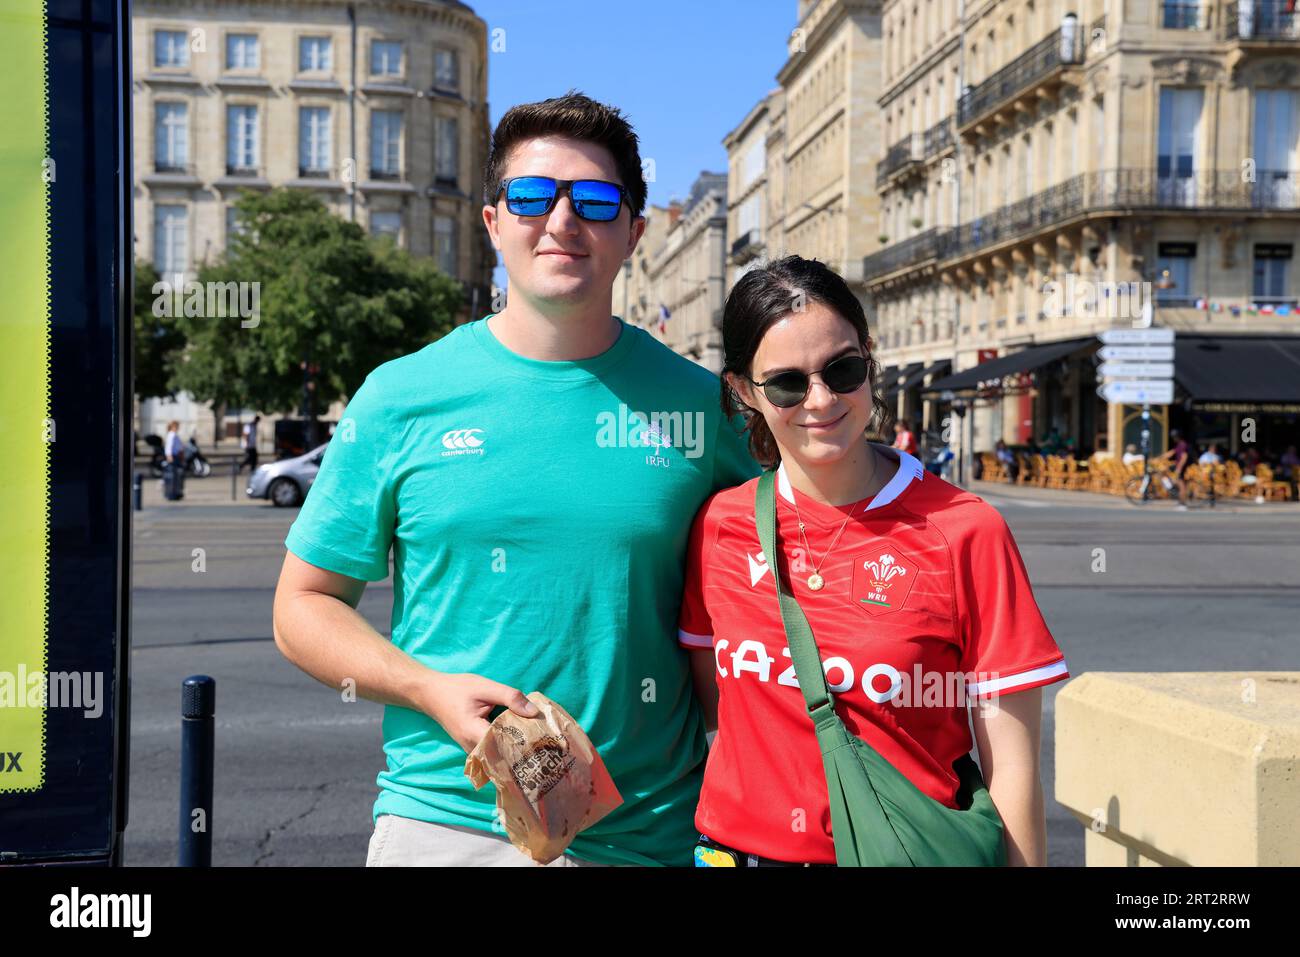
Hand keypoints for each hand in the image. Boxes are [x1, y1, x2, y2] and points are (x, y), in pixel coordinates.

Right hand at [424, 672, 538, 752]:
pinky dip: (506, 748)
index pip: (504, 748)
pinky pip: (492, 753)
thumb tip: (534, 712)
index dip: (523, 746)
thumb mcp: (485, 687)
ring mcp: (471, 750)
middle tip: (545, 746)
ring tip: (537, 745)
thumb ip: (510, 698)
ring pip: (497, 758)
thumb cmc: (457, 689)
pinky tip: (520, 740)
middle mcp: (472, 748)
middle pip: (502, 757)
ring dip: (515, 752)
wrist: (430, 694)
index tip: (542, 743)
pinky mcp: (472, 747)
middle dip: (523, 752)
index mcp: (474, 733)